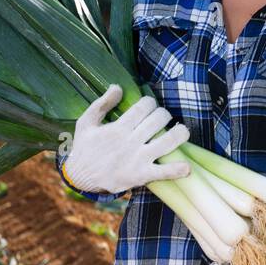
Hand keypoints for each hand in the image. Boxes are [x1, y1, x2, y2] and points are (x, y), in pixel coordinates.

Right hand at [62, 85, 189, 193]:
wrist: (79, 178)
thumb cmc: (84, 148)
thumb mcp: (86, 122)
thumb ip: (102, 104)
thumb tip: (118, 86)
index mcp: (118, 128)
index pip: (143, 107)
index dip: (151, 102)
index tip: (150, 106)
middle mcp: (130, 142)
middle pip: (158, 120)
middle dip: (164, 115)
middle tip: (162, 119)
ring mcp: (137, 159)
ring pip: (167, 142)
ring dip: (180, 134)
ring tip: (182, 131)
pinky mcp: (141, 176)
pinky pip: (163, 172)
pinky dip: (177, 170)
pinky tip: (186, 167)